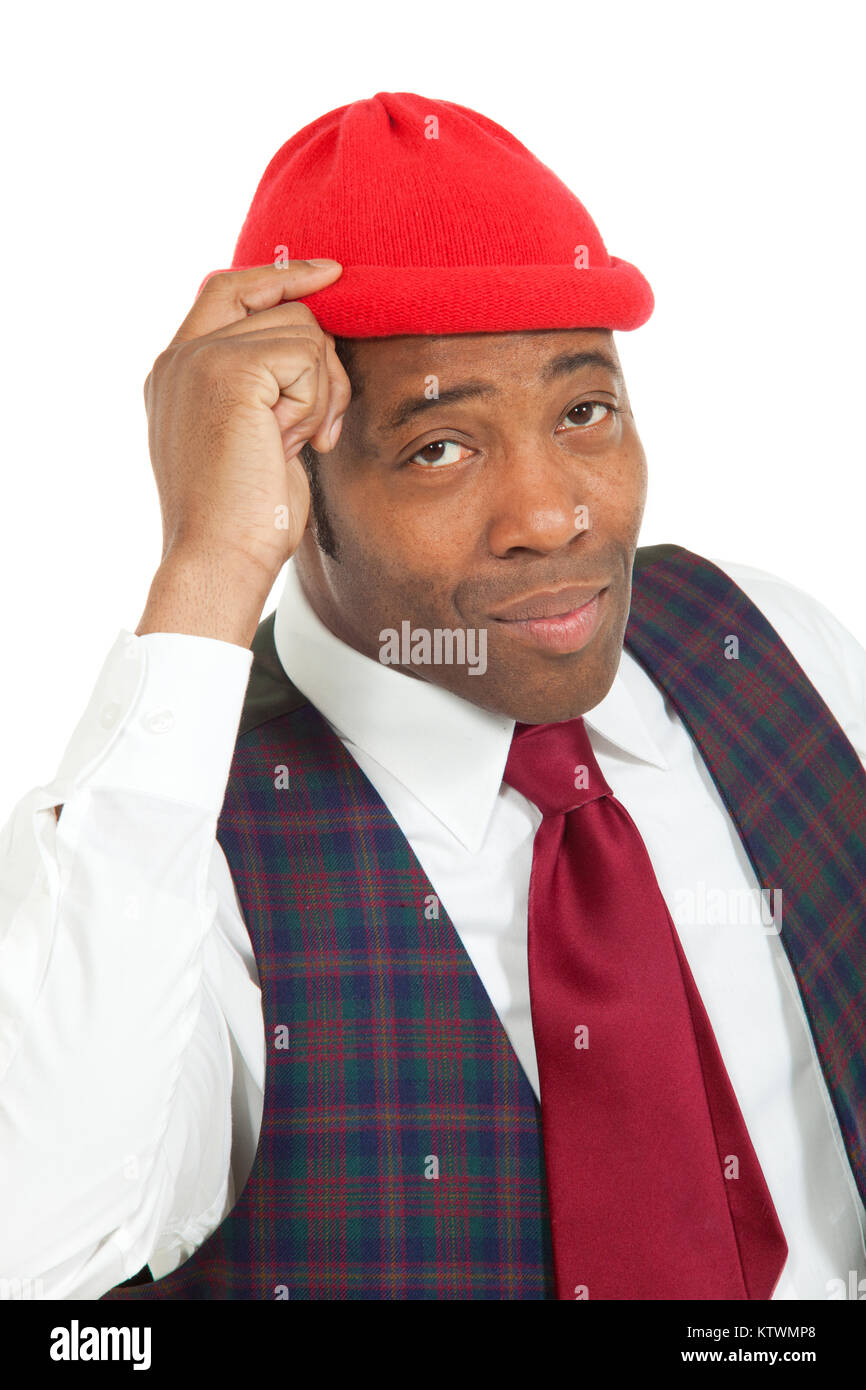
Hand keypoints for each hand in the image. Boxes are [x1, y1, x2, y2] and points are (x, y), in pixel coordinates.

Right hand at [135, 260, 349, 644]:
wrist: (219, 558)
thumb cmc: (245, 519)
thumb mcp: (255, 438)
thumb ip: (267, 388)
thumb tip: (316, 350)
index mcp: (178, 371)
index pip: (230, 290)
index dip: (283, 277)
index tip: (330, 274)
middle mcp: (181, 357)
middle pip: (282, 307)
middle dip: (321, 364)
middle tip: (315, 430)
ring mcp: (200, 359)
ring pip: (304, 330)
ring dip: (321, 393)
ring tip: (293, 444)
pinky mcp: (229, 370)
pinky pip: (307, 356)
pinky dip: (316, 404)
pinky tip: (293, 444)